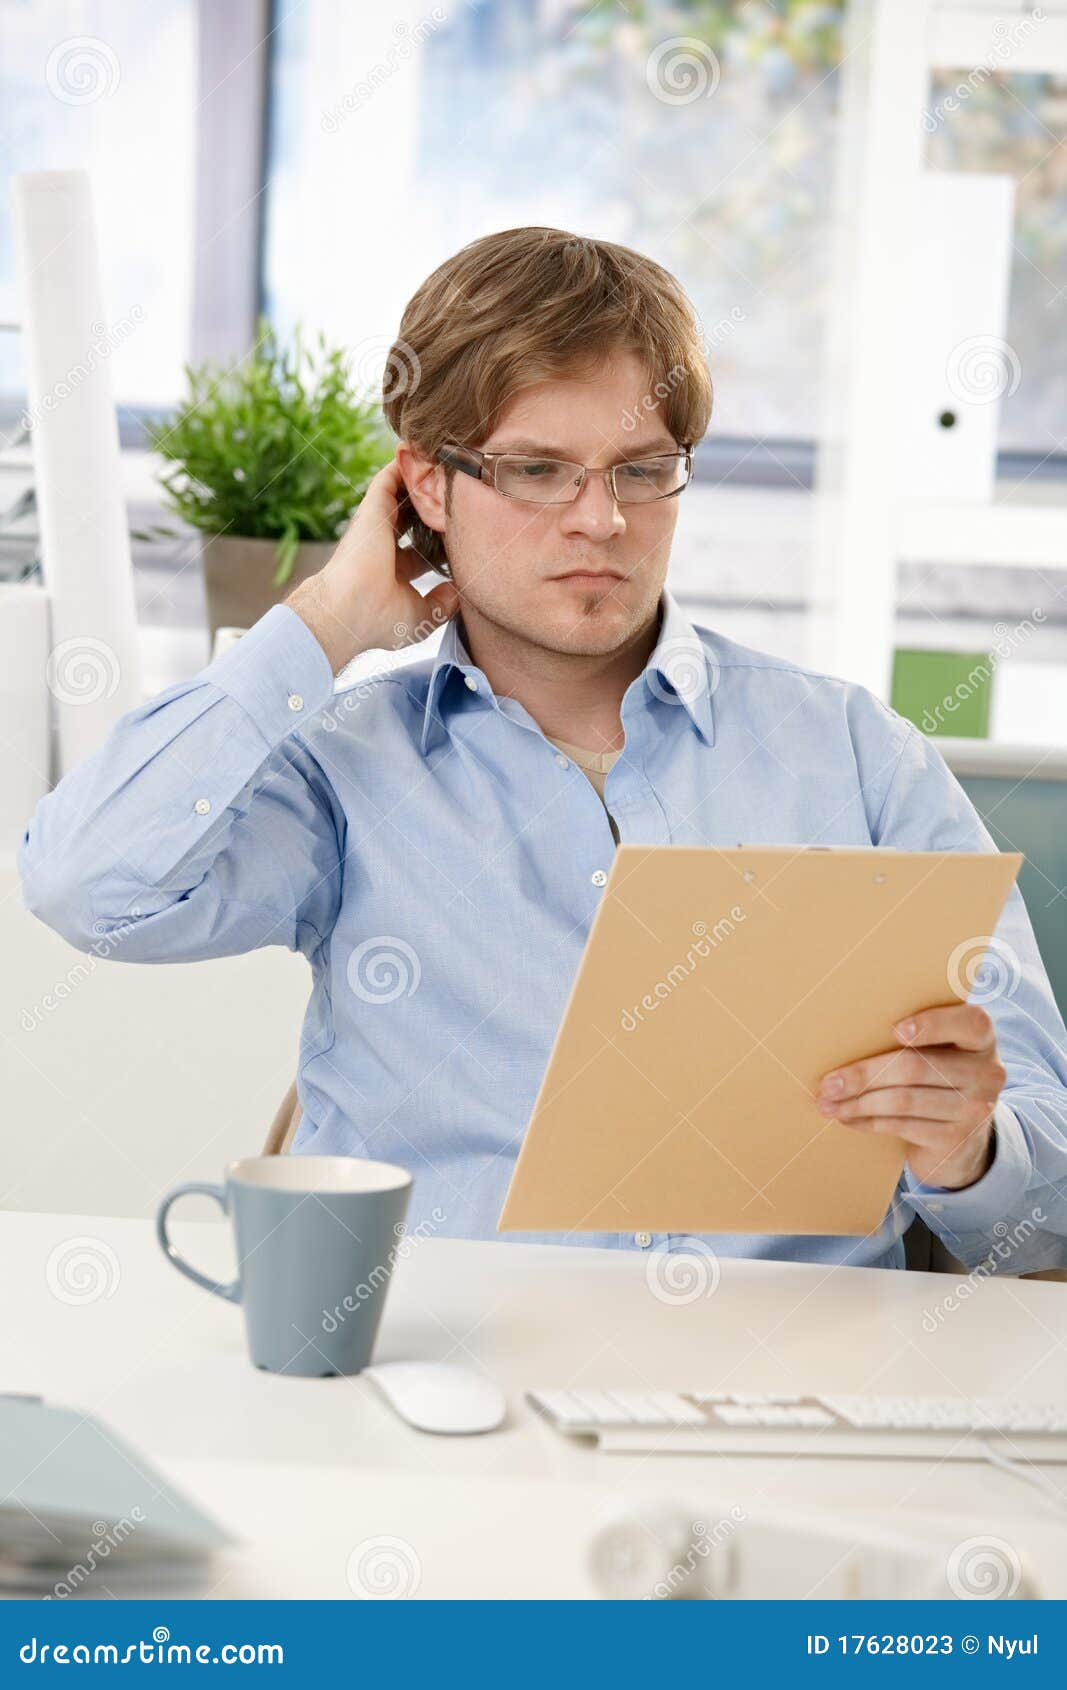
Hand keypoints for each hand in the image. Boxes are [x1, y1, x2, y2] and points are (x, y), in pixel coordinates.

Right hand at [286, 457, 459, 672]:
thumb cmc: (377, 619)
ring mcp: (377, 524)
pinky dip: (407, 463)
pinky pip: (392, 475)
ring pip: (403, 494)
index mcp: (392, 571)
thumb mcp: (419, 615)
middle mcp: (383, 545)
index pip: (419, 549)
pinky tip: (428, 449)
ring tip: (448, 460)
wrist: (349, 609)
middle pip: (412, 518)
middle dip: (432, 508)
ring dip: (422, 480)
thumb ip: (441, 603)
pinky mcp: (374, 505)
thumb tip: (458, 593)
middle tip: (459, 490)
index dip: (439, 540)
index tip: (462, 531)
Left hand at [816, 1004, 1006, 1189]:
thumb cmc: (937, 1078)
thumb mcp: (941, 1051)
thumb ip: (915, 1034)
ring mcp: (974, 1109)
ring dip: (857, 1103)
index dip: (932, 1024)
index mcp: (981, 1039)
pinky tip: (847, 1118)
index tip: (894, 1030)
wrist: (963, 1137)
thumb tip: (844, 1031)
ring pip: (903, 1100)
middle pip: (916, 1066)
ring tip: (827, 1103)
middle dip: (864, 1074)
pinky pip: (902, 1126)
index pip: (970, 1022)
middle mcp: (986, 1073)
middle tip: (828, 1082)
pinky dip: (867, 1121)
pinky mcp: (956, 1139)